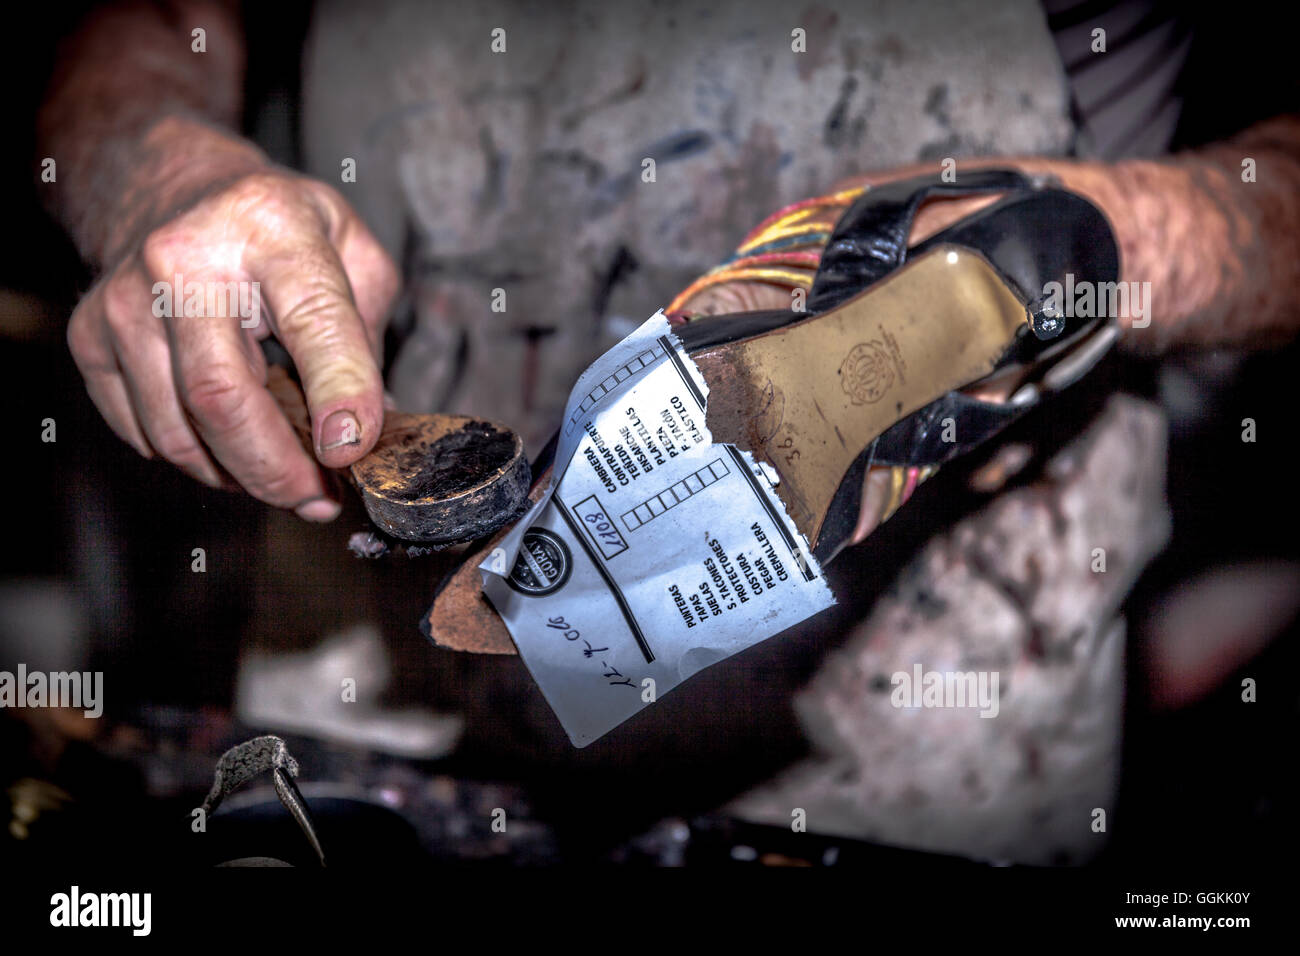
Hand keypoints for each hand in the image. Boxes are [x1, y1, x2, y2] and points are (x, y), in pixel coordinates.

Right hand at [67, 155, 398, 521]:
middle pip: (222, 396)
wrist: (172, 187)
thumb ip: (366, 335)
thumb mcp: (351, 249)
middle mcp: (184, 261)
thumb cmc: (276, 227)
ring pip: (178, 431)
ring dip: (240, 476)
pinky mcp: (89, 337)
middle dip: (278, 469)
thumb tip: (366, 431)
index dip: (340, 395)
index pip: (313, 321)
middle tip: (319, 498)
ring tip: (285, 477)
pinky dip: (195, 460)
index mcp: (271, 228)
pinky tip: (231, 448)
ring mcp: (124, 300)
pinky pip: (143, 434)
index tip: (353, 451)